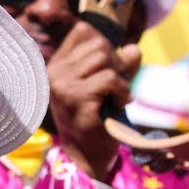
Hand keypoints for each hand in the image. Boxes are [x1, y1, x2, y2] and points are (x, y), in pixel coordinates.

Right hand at [46, 20, 141, 181]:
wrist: (87, 156)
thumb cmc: (98, 120)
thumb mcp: (108, 86)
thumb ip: (121, 65)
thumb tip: (133, 49)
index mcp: (57, 66)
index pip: (83, 31)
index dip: (105, 46)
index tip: (109, 71)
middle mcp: (54, 72)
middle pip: (97, 44)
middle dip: (117, 63)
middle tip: (117, 88)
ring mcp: (62, 84)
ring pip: (104, 58)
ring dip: (120, 78)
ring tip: (117, 97)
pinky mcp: (76, 97)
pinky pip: (109, 78)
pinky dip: (122, 91)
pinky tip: (119, 105)